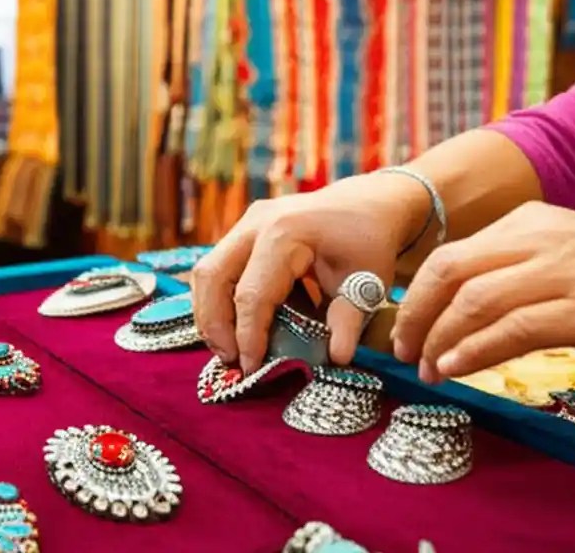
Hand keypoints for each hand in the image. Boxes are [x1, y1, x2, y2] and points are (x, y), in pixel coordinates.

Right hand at [193, 174, 430, 372]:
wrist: (367, 205)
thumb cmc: (368, 244)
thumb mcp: (368, 282)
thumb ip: (349, 321)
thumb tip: (336, 358)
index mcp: (287, 232)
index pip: (253, 293)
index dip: (249, 334)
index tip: (253, 369)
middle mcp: (256, 223)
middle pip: (212, 276)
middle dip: (214, 324)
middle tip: (230, 361)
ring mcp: (245, 224)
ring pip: (207, 271)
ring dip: (211, 314)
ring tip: (229, 350)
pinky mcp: (242, 232)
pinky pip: (217, 267)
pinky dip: (219, 301)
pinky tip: (236, 329)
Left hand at [393, 201, 574, 382]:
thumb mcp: (570, 255)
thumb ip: (521, 269)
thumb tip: (467, 306)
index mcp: (530, 222)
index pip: (452, 254)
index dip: (417, 293)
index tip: (405, 326)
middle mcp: (539, 239)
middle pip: (449, 271)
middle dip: (415, 313)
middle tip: (402, 349)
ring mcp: (562, 272)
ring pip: (474, 300)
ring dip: (440, 338)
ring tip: (428, 368)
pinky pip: (512, 329)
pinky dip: (475, 351)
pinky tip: (458, 368)